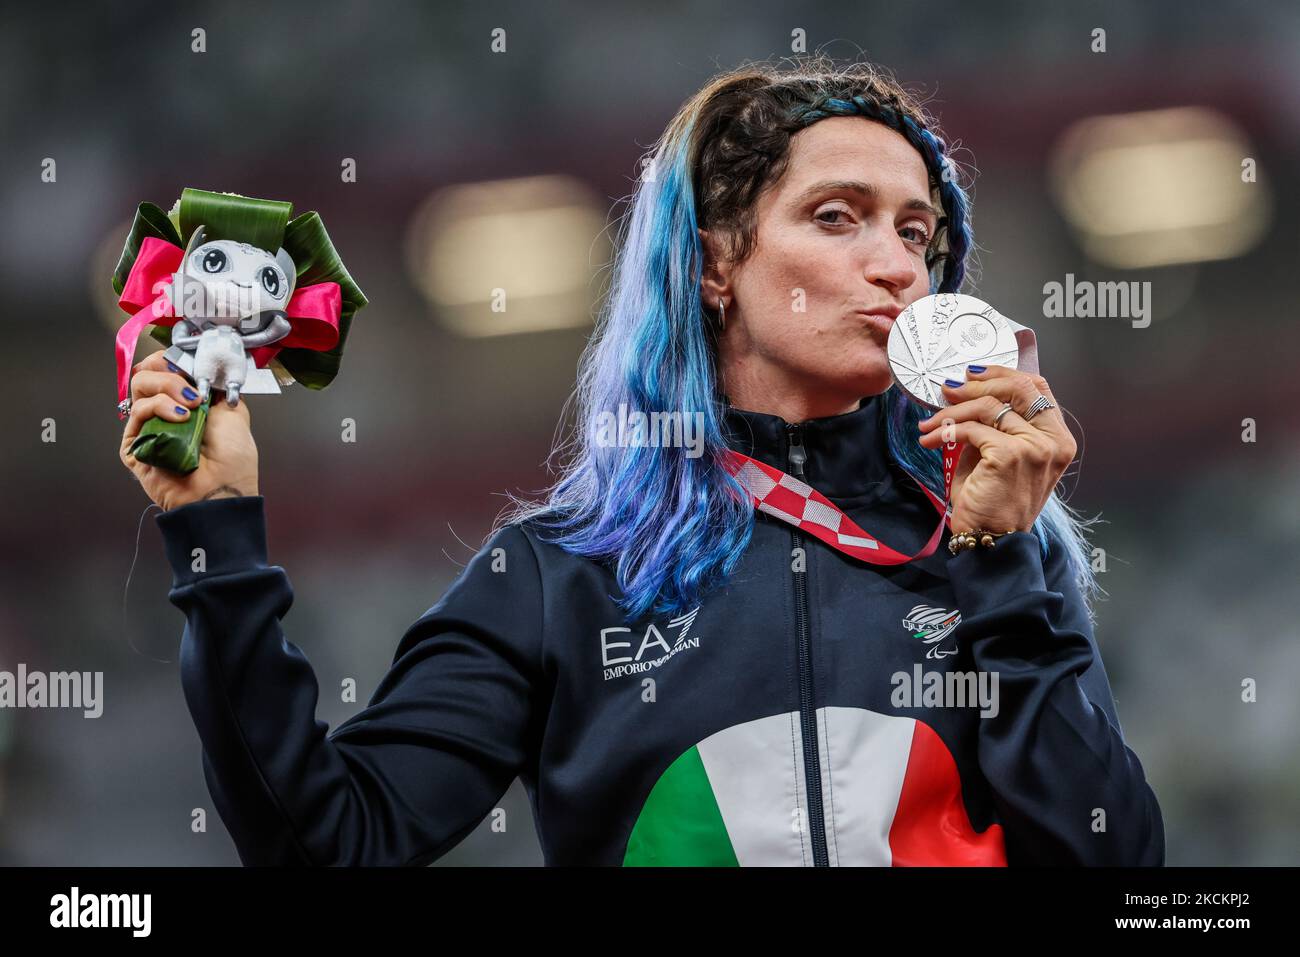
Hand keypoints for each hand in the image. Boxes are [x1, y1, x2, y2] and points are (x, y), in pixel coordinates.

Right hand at [119, 349, 259, 510]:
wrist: (223, 492)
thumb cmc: (233, 461)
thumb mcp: (234, 412)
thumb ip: (215, 387)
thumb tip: (203, 368)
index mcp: (189, 404)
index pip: (168, 368)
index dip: (176, 359)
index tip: (191, 362)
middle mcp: (166, 413)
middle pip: (148, 373)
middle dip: (168, 370)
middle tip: (190, 386)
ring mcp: (149, 428)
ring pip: (140, 387)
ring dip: (167, 387)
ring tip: (190, 407)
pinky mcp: (135, 445)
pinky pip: (137, 411)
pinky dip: (157, 407)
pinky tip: (180, 418)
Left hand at [915, 365, 1075, 533]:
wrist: (991, 540)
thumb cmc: (993, 502)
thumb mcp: (1000, 456)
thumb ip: (995, 426)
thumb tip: (964, 394)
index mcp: (1058, 439)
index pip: (1037, 388)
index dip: (1004, 374)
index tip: (974, 375)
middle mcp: (1053, 441)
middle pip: (1017, 388)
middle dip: (978, 384)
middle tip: (948, 390)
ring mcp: (1035, 447)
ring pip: (988, 407)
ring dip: (952, 412)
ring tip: (929, 424)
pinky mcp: (1010, 455)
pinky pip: (971, 429)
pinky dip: (945, 431)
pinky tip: (930, 440)